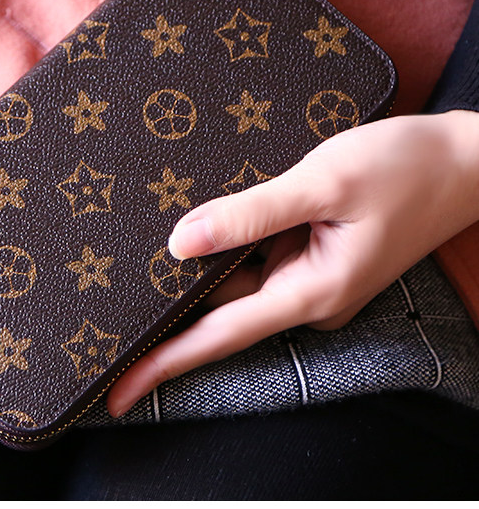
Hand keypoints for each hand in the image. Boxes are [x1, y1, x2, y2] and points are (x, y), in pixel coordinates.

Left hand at [107, 110, 478, 417]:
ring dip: (197, 267)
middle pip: (220, 307)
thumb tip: (181, 241)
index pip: (220, 336)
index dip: (164, 362)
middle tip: (106, 305)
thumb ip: (250, 215)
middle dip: (167, 307)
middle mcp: (305, 294)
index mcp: (311, 292)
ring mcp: (308, 275)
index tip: (116, 389)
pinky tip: (198, 228)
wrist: (463, 159)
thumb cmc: (403, 168)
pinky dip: (227, 245)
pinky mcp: (310, 253)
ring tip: (140, 258)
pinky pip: (255, 256)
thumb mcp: (322, 184)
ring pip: (235, 278)